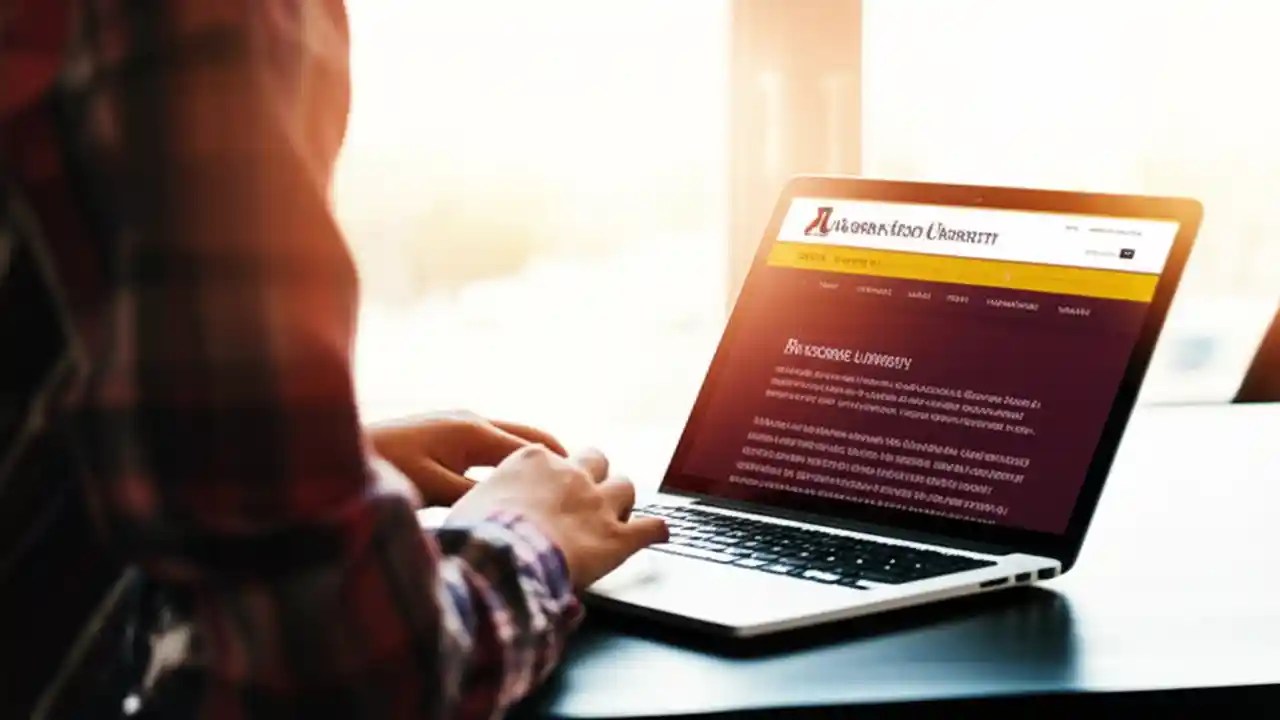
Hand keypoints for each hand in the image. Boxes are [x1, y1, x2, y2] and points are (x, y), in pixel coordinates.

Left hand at [367, 410, 567, 506]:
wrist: (332, 449)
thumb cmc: (379, 469)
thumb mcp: (431, 489)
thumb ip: (476, 498)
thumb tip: (514, 512)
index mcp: (472, 431)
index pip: (533, 449)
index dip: (561, 472)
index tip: (585, 492)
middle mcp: (469, 421)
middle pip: (529, 439)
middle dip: (557, 461)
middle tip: (584, 488)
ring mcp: (455, 425)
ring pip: (510, 443)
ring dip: (533, 463)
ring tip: (556, 491)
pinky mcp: (442, 436)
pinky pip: (489, 449)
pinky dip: (509, 465)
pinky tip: (511, 489)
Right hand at [448, 445, 667, 588]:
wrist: (501, 561)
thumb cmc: (475, 538)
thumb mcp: (468, 508)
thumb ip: (481, 504)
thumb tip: (469, 520)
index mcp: (532, 462)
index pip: (551, 458)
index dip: (553, 475)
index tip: (549, 488)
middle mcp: (570, 475)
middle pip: (596, 460)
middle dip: (594, 475)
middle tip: (589, 494)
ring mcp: (598, 503)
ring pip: (625, 486)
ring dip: (622, 500)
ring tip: (620, 513)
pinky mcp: (617, 537)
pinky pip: (651, 527)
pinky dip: (656, 530)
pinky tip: (658, 533)